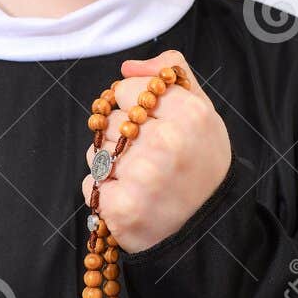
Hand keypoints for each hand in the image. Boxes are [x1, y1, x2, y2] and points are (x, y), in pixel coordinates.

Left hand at [80, 49, 231, 253]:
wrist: (207, 231)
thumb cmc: (202, 169)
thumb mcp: (202, 114)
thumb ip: (171, 76)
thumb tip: (128, 66)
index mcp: (190, 114)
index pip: (126, 89)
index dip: (135, 107)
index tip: (152, 125)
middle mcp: (166, 143)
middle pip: (109, 120)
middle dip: (123, 138)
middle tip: (152, 160)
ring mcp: (142, 177)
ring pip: (95, 152)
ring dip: (111, 166)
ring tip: (143, 181)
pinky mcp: (121, 208)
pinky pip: (90, 184)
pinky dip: (105, 193)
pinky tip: (133, 199)